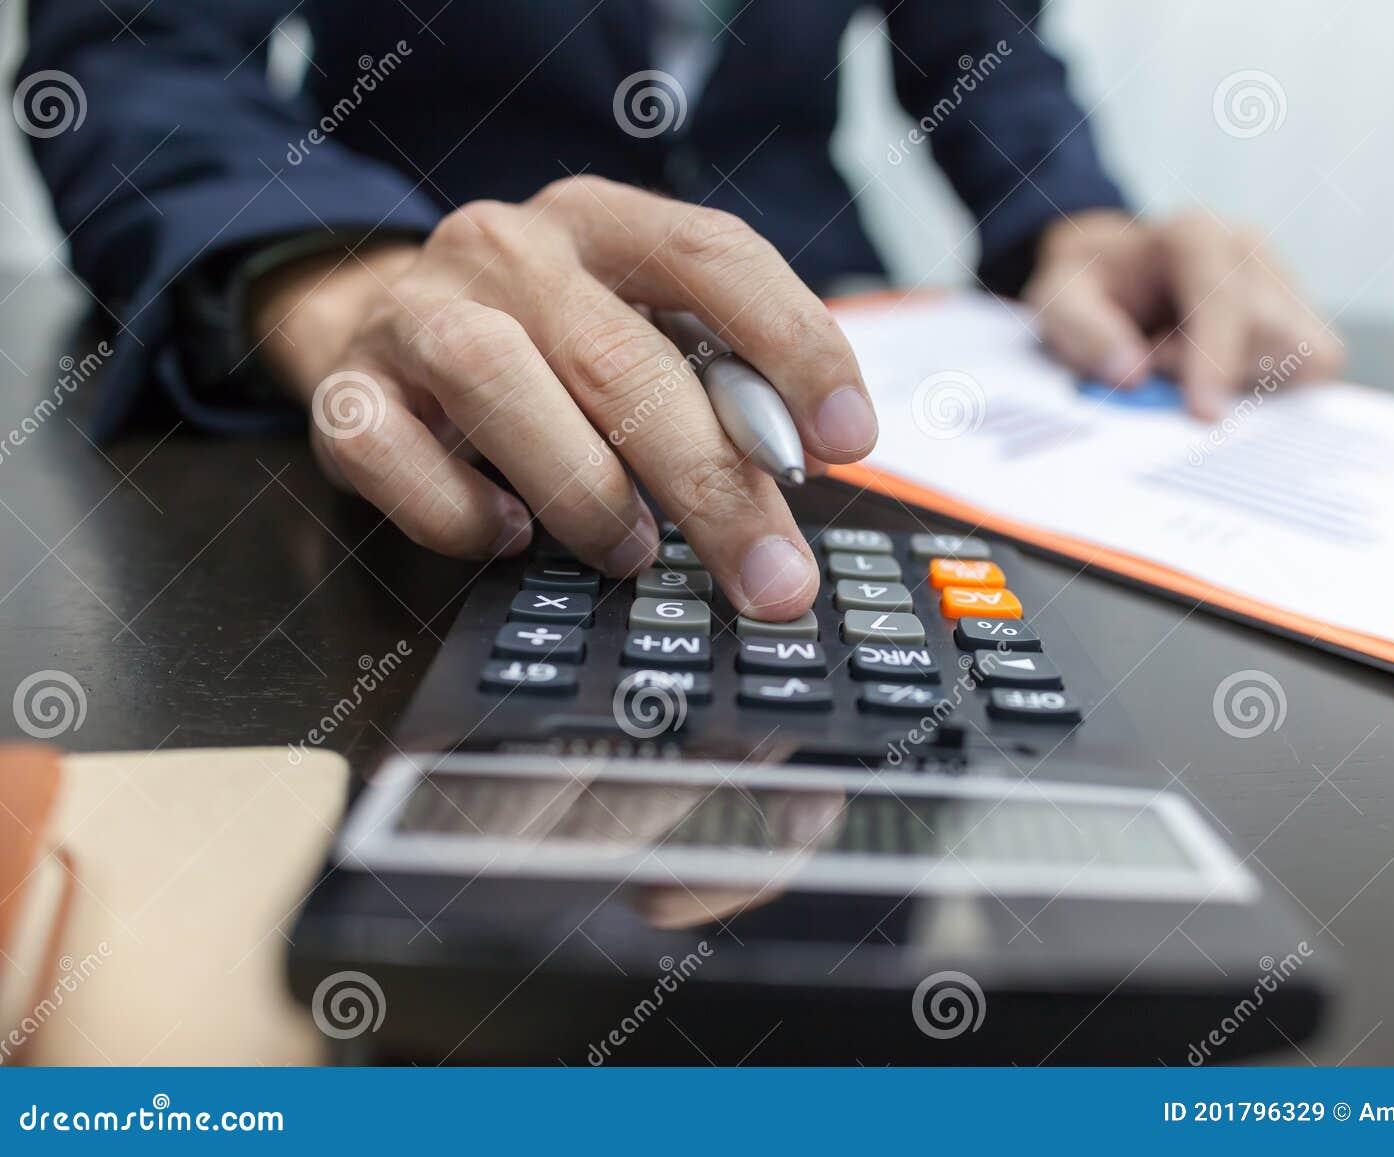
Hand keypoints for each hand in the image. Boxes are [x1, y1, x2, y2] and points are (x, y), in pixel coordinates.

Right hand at [249, 177, 879, 619]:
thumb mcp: (638, 331)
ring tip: (632, 551)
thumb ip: (716, 381)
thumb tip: (804, 464)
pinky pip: (394, 455)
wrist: (377, 318)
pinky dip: (460, 511)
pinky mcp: (347, 390)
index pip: (714, 256)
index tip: (849, 440)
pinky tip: (508, 536)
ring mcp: (417, 313)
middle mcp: (509, 250)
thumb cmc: (545, 344)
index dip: (793, 345)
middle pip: (622, 357)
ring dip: (584, 489)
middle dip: (714, 485)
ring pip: (499, 384)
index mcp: (604, 223)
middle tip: (772, 579)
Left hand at [1021, 209, 1343, 418]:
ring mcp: (1280, 281)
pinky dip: (1270, 387)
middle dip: (1219, 373)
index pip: (1224, 298)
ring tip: (1190, 369)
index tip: (1203, 413)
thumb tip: (1131, 374)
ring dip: (1249, 382)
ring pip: (1307, 354)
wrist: (1113, 268)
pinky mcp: (1298, 315)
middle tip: (1160, 368)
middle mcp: (1247, 251)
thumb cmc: (1088, 285)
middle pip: (1272, 332)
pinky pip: (1314, 367)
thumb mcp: (1058, 301)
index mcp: (1194, 237)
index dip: (1217, 359)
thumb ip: (1085, 332)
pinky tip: (1222, 379)